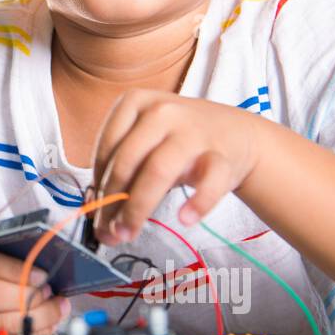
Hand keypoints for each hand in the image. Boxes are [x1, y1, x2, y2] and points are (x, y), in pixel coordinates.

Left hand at [91, 89, 262, 244]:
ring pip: (158, 170)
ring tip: (128, 233)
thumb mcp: (145, 143)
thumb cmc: (178, 141)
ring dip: (138, 207)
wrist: (237, 134)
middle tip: (109, 233)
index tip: (96, 210)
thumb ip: (121, 174)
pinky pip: (210, 180)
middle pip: (128, 161)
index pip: (107, 148)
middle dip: (112, 202)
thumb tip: (99, 219)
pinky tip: (185, 219)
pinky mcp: (222, 154)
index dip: (97, 184)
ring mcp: (194, 130)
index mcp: (134, 101)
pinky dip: (198, 202)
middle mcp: (162, 111)